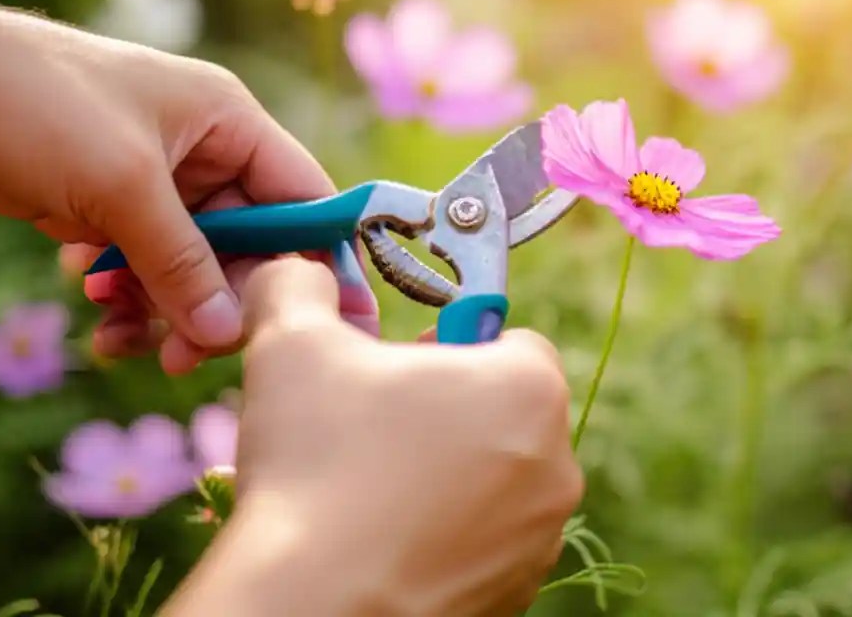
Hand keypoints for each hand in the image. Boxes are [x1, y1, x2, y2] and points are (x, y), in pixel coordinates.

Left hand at [0, 4, 376, 373]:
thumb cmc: (34, 103)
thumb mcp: (122, 185)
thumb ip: (183, 262)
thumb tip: (228, 333)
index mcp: (228, 122)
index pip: (304, 198)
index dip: (325, 259)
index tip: (345, 321)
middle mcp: (204, 154)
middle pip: (250, 247)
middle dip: (227, 303)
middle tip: (198, 356)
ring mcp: (156, 184)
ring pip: (195, 268)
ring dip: (173, 312)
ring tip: (141, 347)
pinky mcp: (110, 210)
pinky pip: (146, 270)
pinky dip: (132, 301)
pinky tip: (105, 320)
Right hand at [163, 257, 582, 616]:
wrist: (310, 610)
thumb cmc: (316, 465)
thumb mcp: (293, 343)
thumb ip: (300, 285)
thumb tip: (293, 270)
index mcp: (530, 387)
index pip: (507, 335)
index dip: (447, 342)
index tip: (396, 366)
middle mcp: (558, 463)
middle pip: (503, 408)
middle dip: (444, 409)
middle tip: (372, 427)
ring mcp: (541, 537)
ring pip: (494, 477)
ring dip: (445, 472)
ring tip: (369, 489)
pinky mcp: (518, 593)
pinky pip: (484, 540)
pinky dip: (444, 534)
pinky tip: (382, 541)